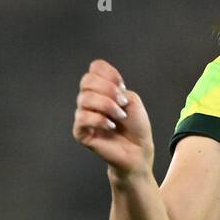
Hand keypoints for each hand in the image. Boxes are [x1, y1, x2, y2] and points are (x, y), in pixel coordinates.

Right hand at [72, 59, 154, 179]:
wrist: (138, 150)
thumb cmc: (136, 126)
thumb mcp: (131, 100)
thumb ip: (117, 90)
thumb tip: (101, 93)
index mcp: (102, 89)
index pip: (94, 68)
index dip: (109, 73)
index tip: (122, 86)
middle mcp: (90, 100)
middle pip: (87, 81)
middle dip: (108, 89)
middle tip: (122, 103)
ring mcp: (83, 115)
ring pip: (84, 99)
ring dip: (107, 105)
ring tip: (120, 116)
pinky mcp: (80, 132)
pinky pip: (82, 118)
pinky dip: (99, 120)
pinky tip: (111, 126)